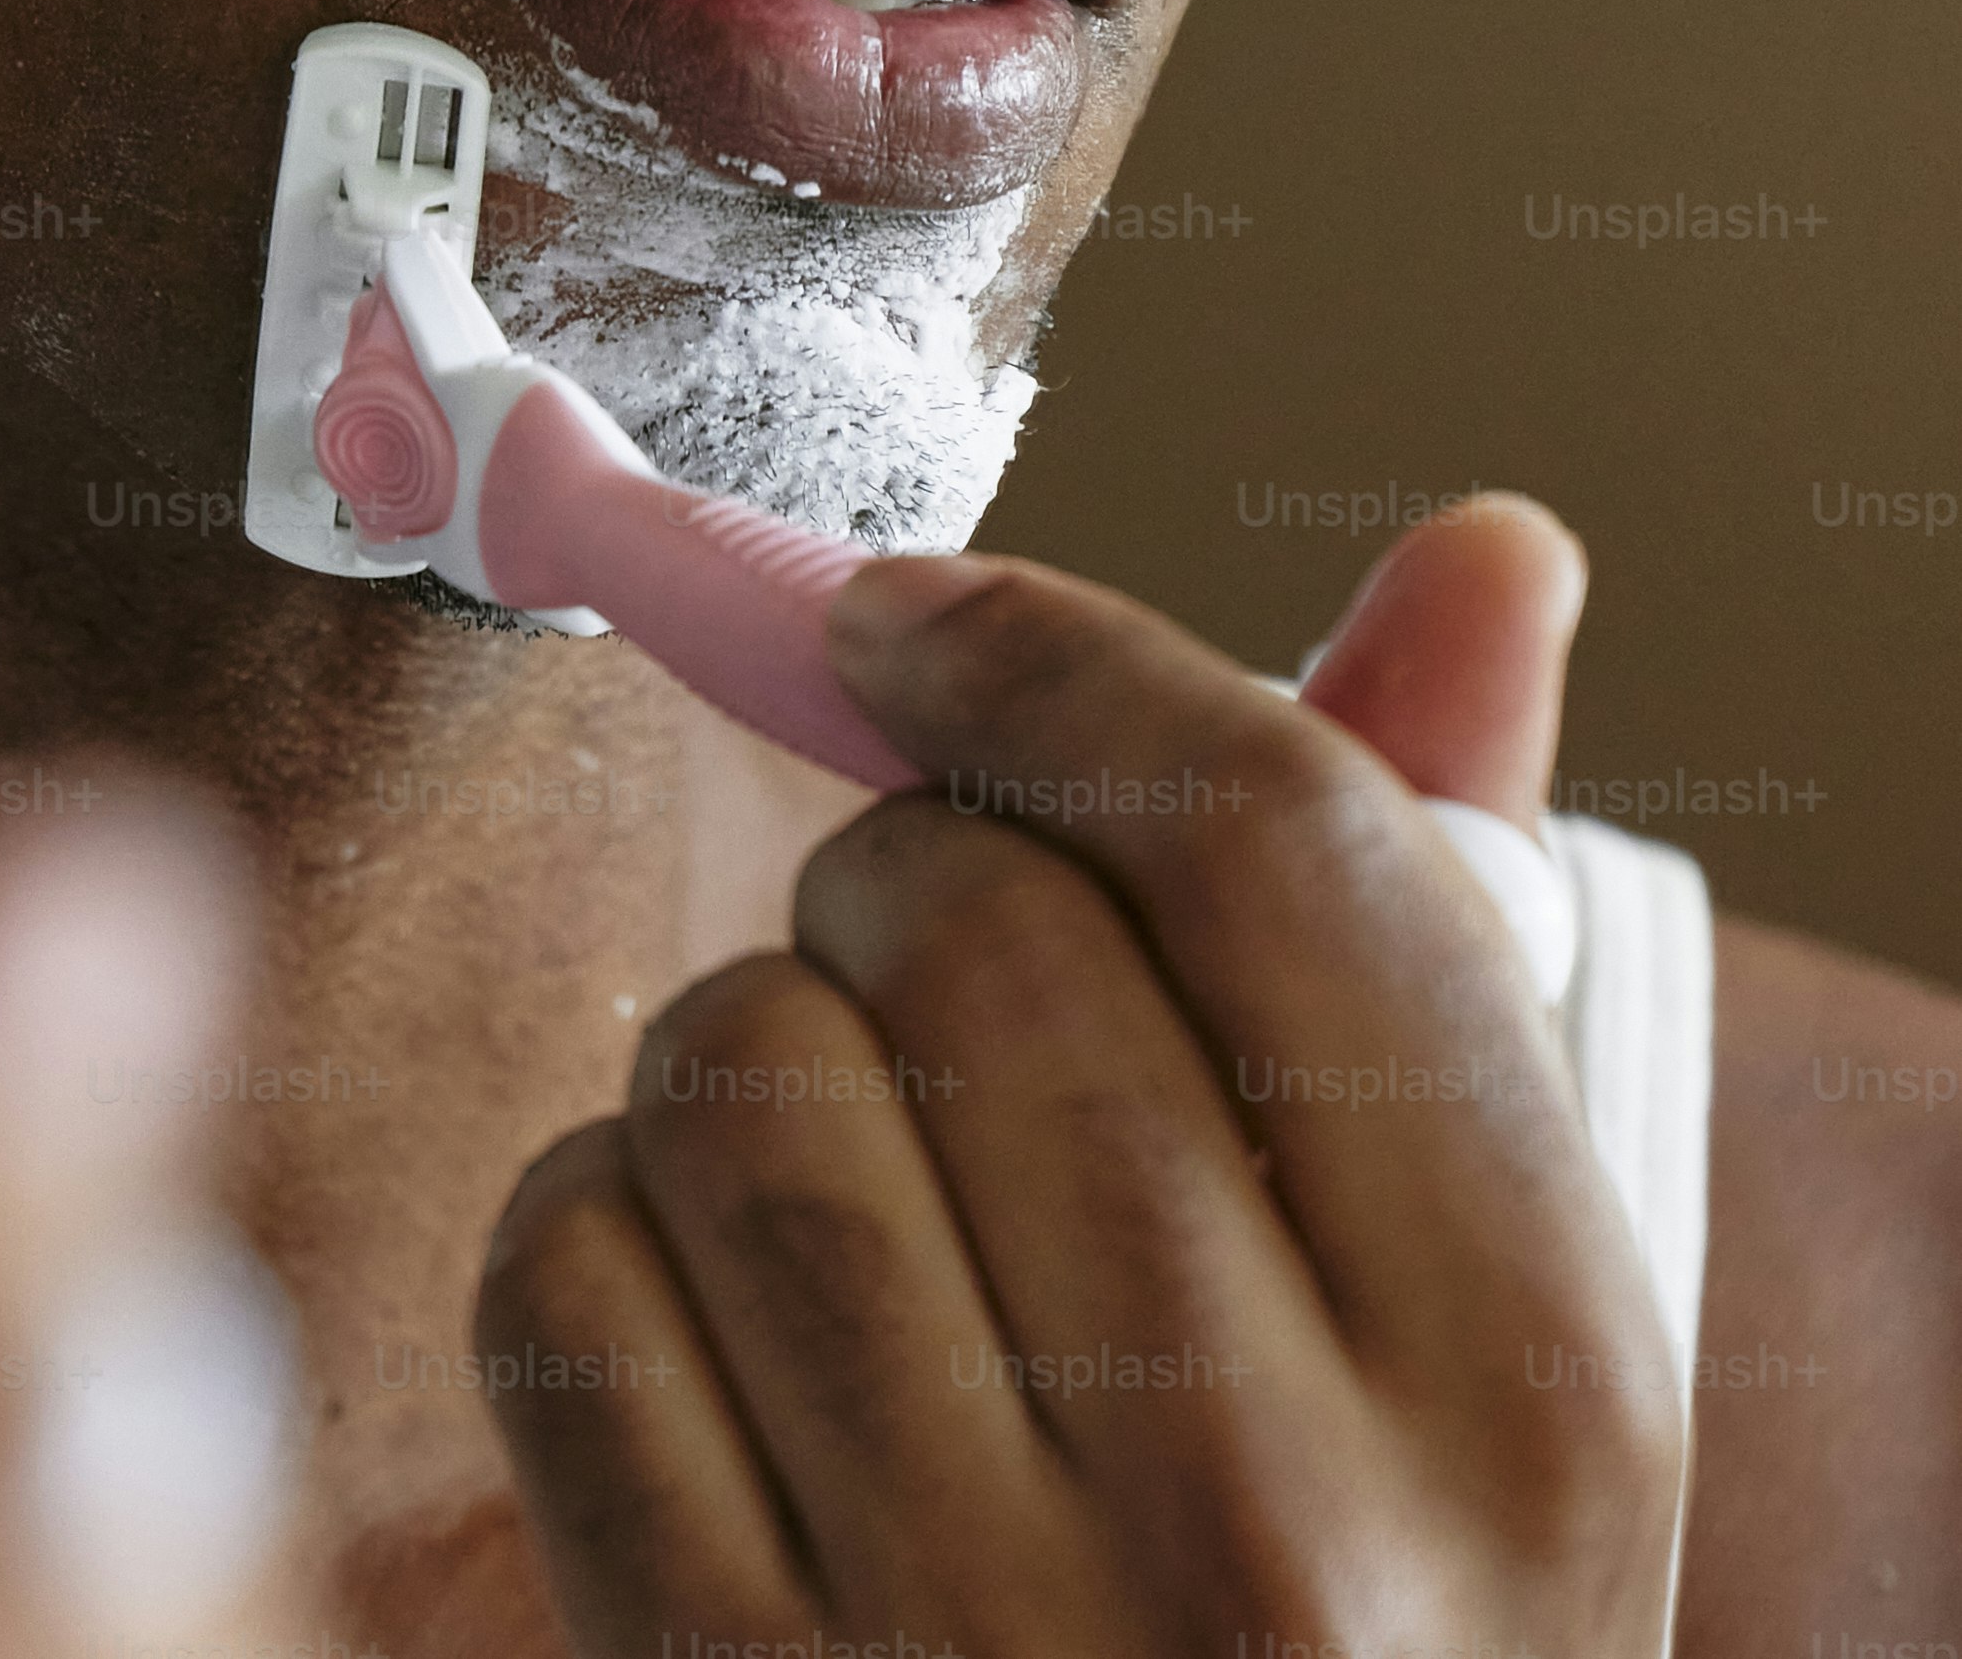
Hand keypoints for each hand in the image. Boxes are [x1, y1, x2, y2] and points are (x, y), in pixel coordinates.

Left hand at [474, 494, 1683, 1646]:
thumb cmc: (1323, 1586)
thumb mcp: (1462, 1321)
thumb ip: (1423, 927)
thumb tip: (1481, 551)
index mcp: (1539, 1382)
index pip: (1275, 841)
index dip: (1051, 653)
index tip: (916, 614)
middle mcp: (1287, 1518)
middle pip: (962, 919)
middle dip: (881, 874)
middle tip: (912, 971)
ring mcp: (988, 1630)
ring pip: (725, 1064)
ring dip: (725, 1053)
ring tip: (830, 1173)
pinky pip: (561, 1272)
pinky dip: (594, 1242)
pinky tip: (714, 1334)